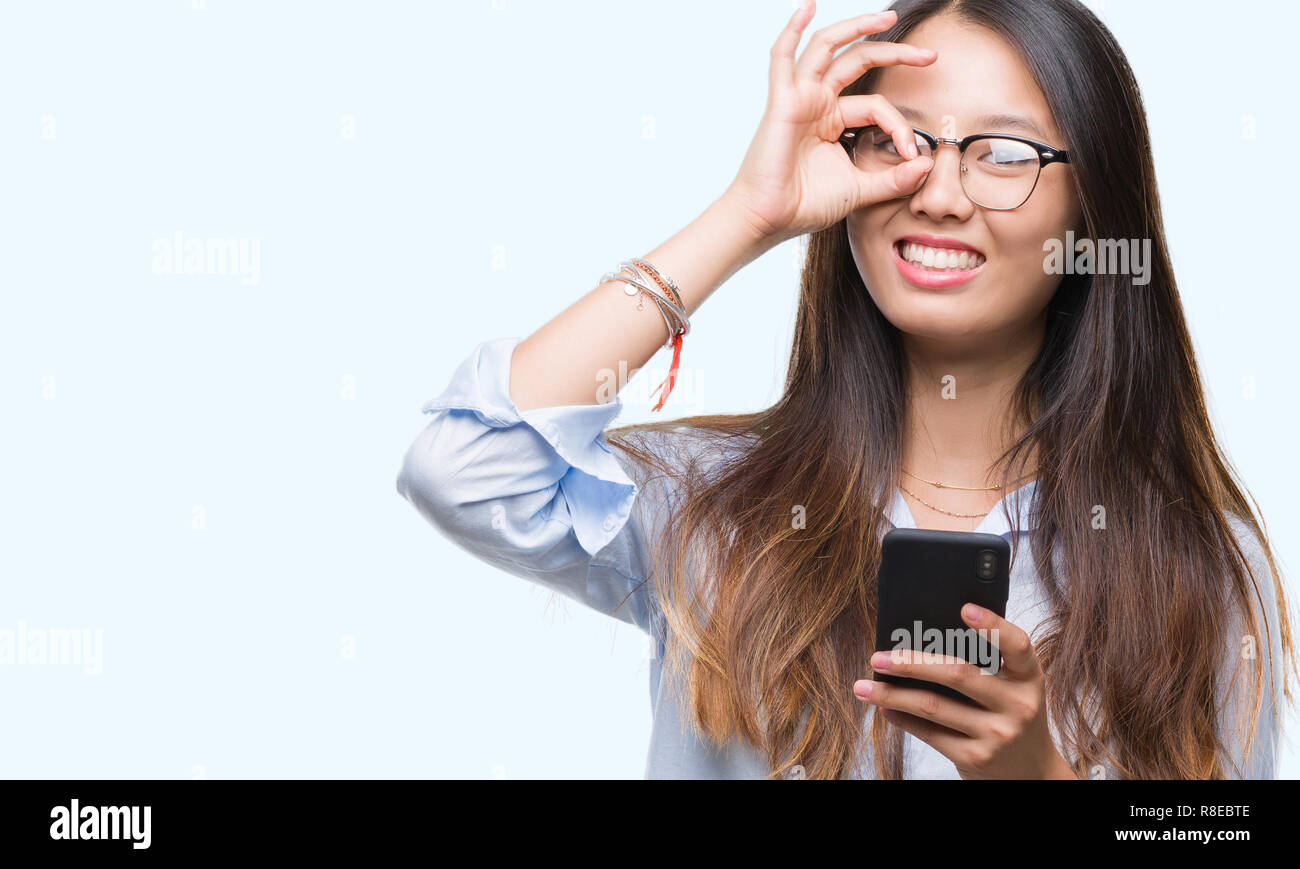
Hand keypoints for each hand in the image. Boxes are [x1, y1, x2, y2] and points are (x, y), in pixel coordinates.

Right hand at [722, 0, 937, 245]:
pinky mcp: (782, 102)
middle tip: (930, 56)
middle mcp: (817, 103)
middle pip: (859, 62)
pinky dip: (792, 30)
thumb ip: (894, 180)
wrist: (769, 219)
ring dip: (857, 27)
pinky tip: (807, 7)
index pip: (877, 106)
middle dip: (895, 54)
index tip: (910, 155)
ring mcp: (799, 99)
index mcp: (833, 121)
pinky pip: (783, 58)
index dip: (899, 126)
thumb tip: (926, 165)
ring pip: (828, 47)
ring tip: (887, 18)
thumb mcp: (860, 190)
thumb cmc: (804, 206)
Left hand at [853, 603, 1078, 779]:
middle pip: (958, 674)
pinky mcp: (976, 758)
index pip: (1017, 645)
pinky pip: (929, 733)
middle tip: (878, 657)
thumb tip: (921, 641)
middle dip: (911, 664)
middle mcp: (1018, 705)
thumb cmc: (1012, 716)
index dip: (993, 625)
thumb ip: (987, 665)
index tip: (964, 608)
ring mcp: (997, 734)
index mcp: (1029, 678)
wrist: (1032, 773)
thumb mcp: (1014, 689)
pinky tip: (885, 708)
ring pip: (933, 706)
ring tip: (865, 686)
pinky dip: (902, 718)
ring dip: (892, 695)